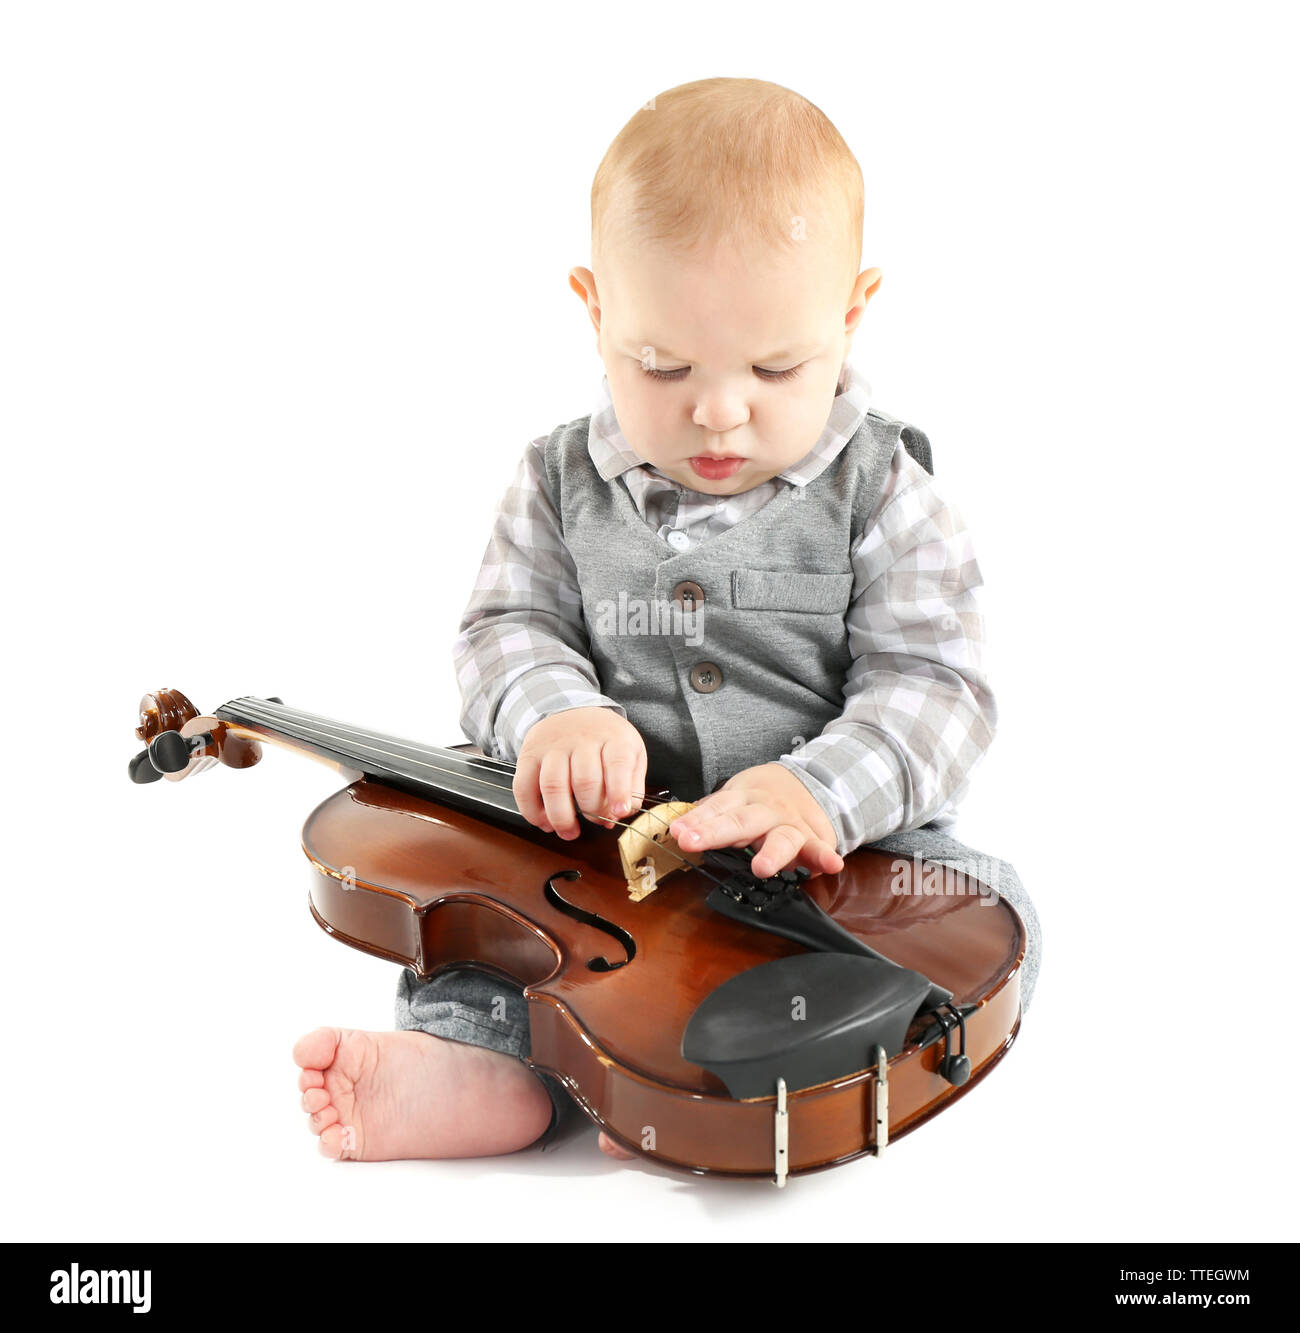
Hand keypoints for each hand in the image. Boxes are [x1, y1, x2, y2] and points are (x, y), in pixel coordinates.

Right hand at [512, 707, 646, 838]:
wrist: (572, 711)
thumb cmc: (604, 738)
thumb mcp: (630, 751)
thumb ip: (632, 783)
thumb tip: (624, 812)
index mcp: (613, 738)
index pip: (617, 763)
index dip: (619, 791)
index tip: (619, 812)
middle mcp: (581, 740)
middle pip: (584, 780)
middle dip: (591, 811)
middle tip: (597, 822)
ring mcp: (553, 747)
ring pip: (553, 786)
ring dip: (561, 817)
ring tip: (569, 832)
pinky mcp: (529, 755)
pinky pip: (524, 787)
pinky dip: (532, 811)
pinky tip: (544, 822)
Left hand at [667, 763, 844, 878]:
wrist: (808, 782)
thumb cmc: (759, 801)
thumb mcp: (734, 800)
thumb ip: (710, 816)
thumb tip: (679, 829)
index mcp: (741, 799)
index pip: (716, 808)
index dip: (696, 821)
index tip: (677, 832)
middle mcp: (765, 810)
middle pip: (741, 821)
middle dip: (717, 832)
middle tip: (693, 842)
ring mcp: (791, 824)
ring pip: (782, 837)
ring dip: (772, 852)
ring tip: (761, 867)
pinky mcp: (814, 839)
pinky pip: (819, 849)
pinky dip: (825, 857)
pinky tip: (831, 866)